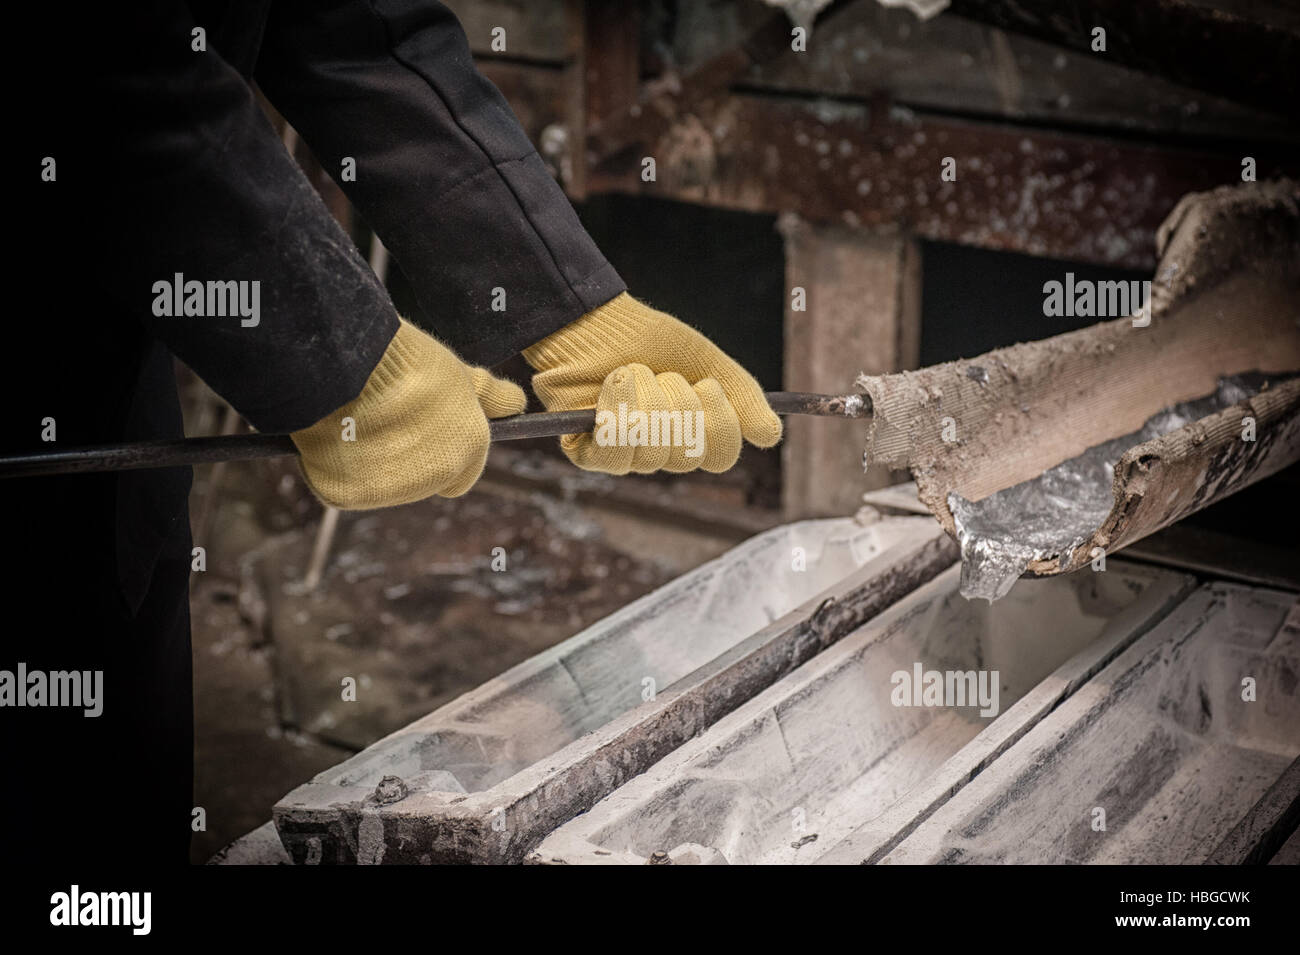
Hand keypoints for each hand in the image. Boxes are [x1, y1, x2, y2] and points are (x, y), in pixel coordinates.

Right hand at [291, 318, 524, 507]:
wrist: (351, 364)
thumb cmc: (405, 361)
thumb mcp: (456, 373)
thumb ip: (487, 395)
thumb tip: (516, 402)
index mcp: (468, 450)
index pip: (462, 475)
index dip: (443, 455)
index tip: (423, 433)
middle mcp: (436, 477)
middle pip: (422, 482)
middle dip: (407, 460)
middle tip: (385, 421)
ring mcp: (392, 490)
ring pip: (383, 486)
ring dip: (373, 464)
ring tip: (358, 422)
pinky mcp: (348, 494)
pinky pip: (343, 486)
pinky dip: (337, 467)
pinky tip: (334, 436)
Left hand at [523, 293, 780, 473]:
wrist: (596, 321)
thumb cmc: (649, 341)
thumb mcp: (706, 362)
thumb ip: (742, 396)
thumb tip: (771, 436)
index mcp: (693, 435)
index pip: (721, 456)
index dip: (720, 423)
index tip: (707, 384)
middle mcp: (662, 453)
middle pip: (689, 456)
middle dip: (678, 403)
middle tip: (663, 376)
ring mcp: (626, 456)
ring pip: (653, 452)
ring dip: (645, 399)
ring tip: (631, 375)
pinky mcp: (589, 454)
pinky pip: (616, 453)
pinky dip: (618, 411)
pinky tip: (610, 389)